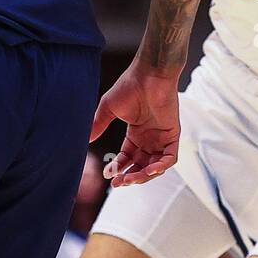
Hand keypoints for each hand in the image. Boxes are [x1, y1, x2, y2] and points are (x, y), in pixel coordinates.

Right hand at [90, 59, 180, 186]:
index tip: (108, 173)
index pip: (127, 157)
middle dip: (129, 177)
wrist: (149, 73)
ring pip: (154, 166)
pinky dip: (160, 167)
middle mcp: (149, 138)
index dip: (117, 167)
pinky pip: (169, 158)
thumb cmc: (130, 85)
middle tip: (118, 184)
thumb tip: (85, 141)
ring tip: (129, 179)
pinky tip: (148, 170)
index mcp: (135, 133)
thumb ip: (99, 125)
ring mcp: (161, 137)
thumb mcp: (109, 108)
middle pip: (140, 166)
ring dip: (143, 176)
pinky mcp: (172, 135)